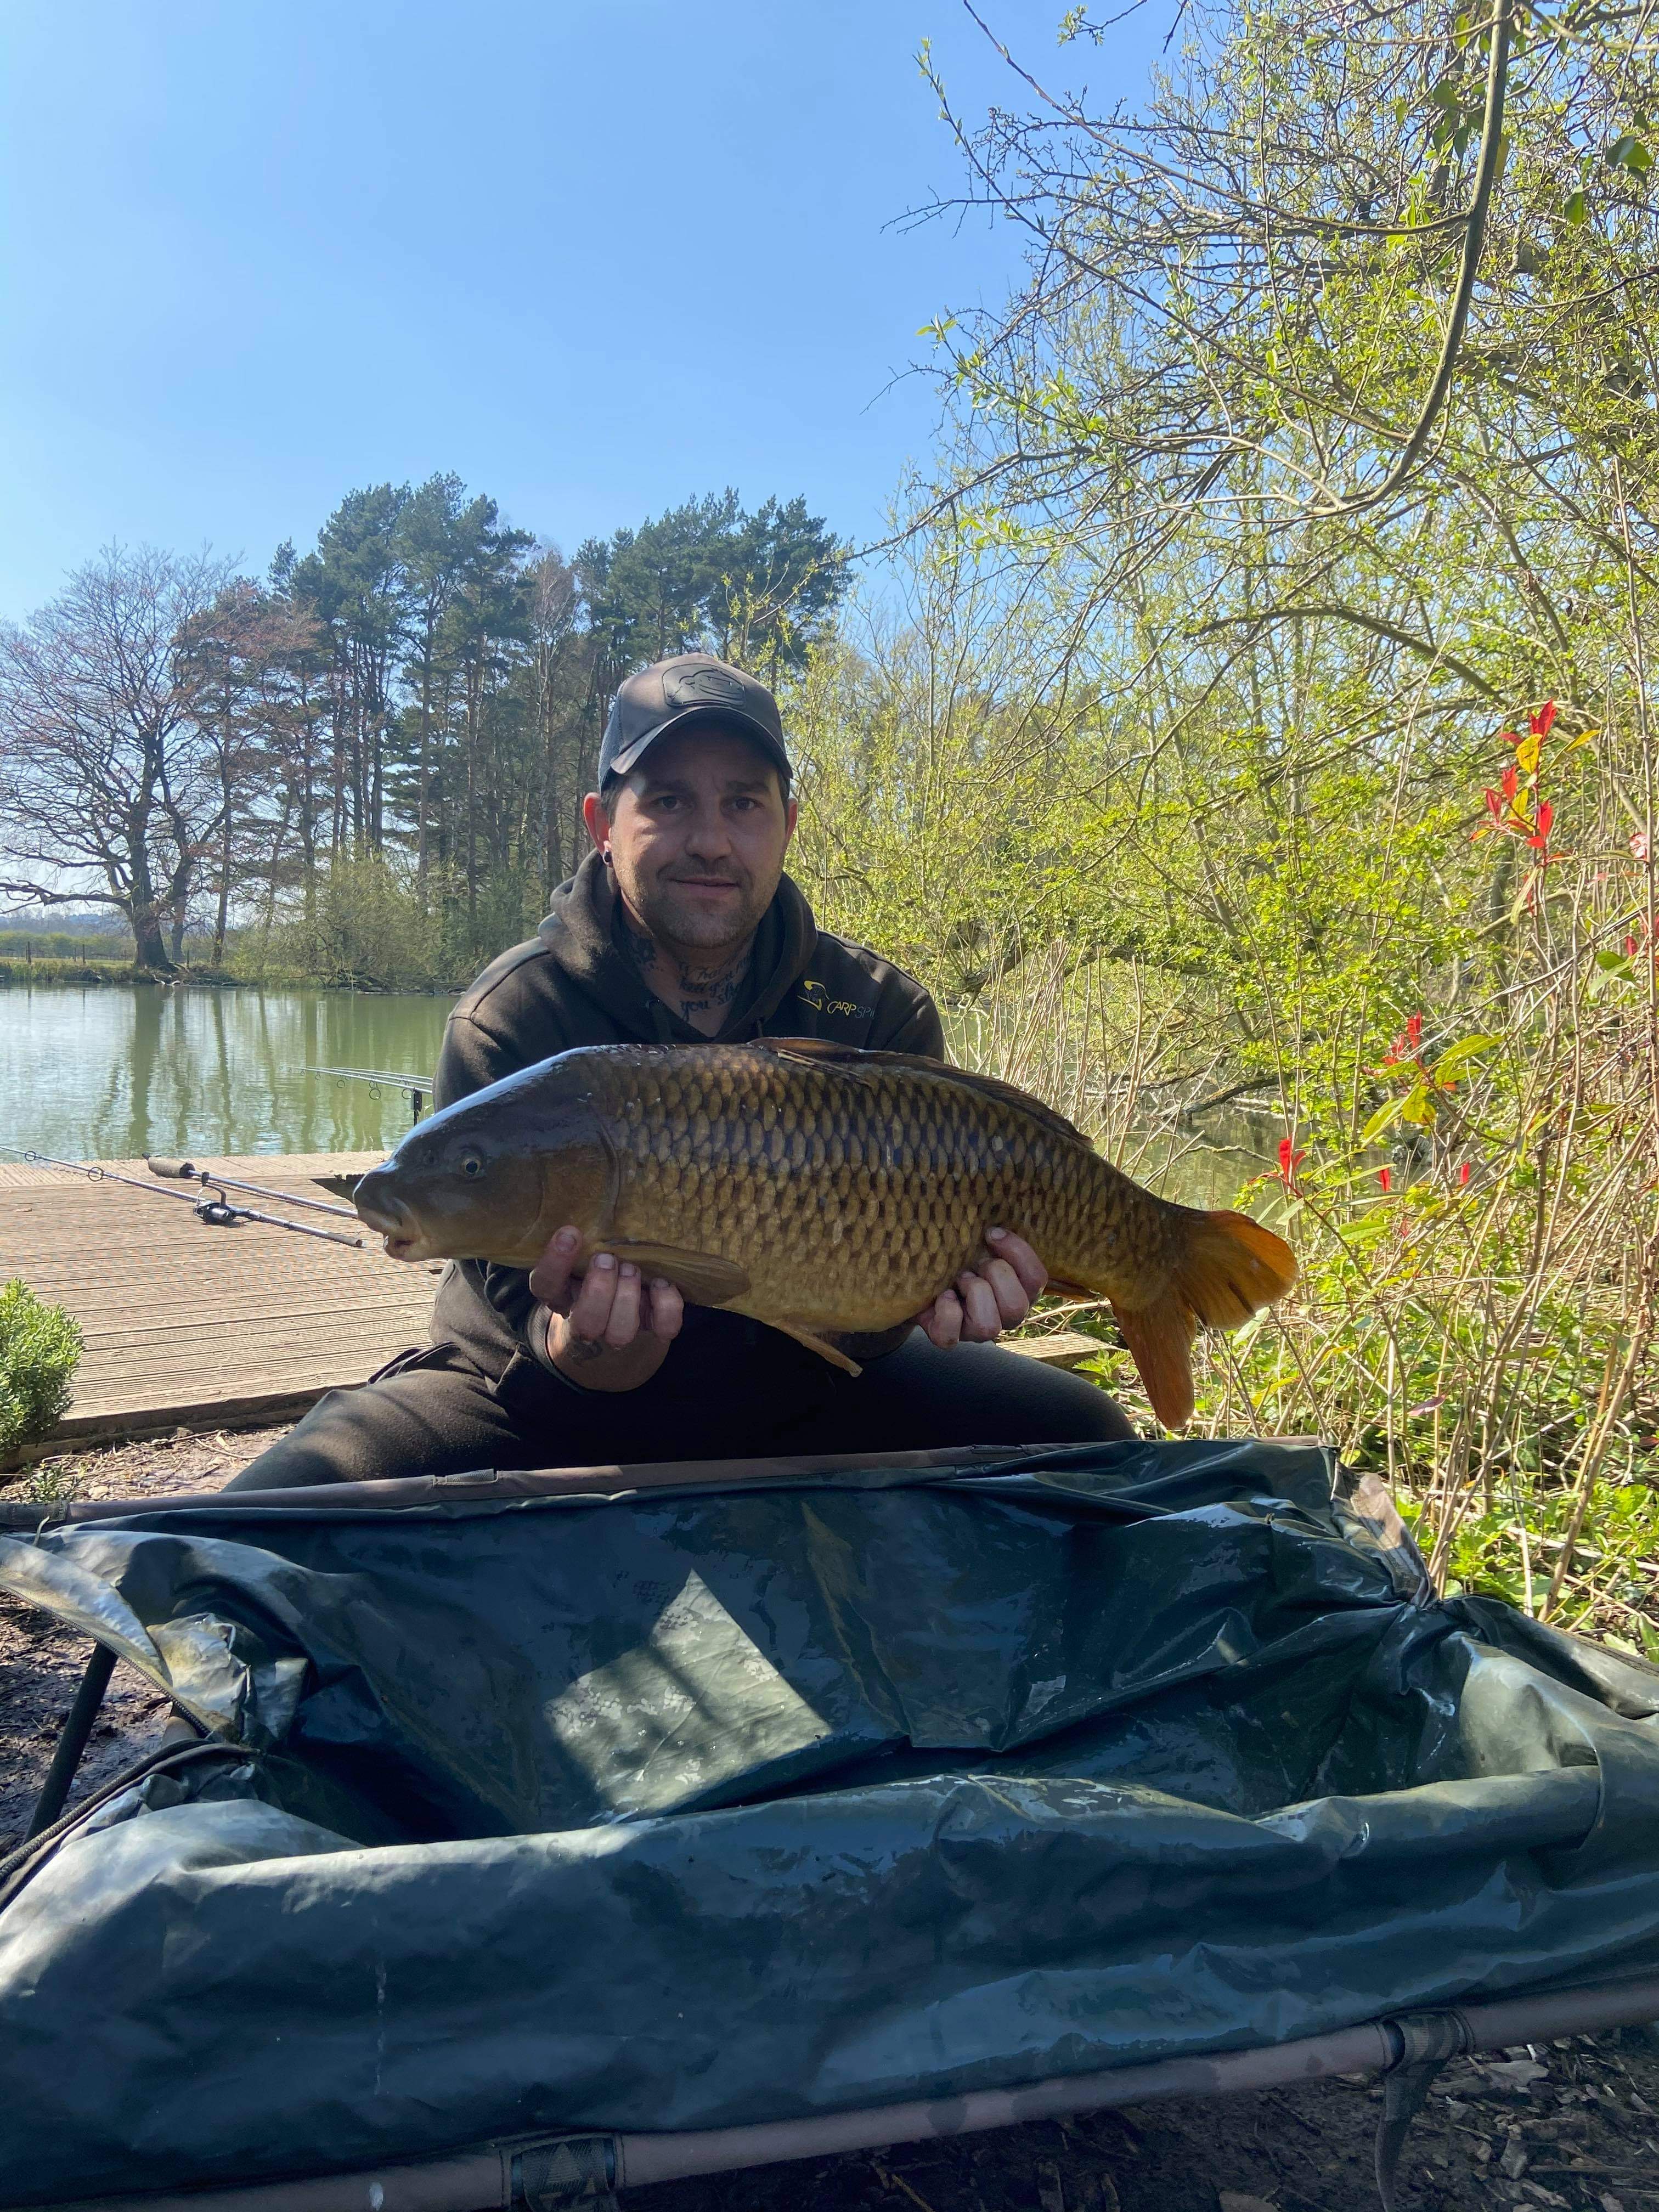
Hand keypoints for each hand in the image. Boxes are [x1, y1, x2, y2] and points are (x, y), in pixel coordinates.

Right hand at [529, 1225, 684, 1391]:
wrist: (619, 1303)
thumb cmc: (595, 1264)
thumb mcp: (580, 1251)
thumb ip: (582, 1239)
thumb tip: (592, 1206)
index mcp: (560, 1295)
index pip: (545, 1286)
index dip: (555, 1263)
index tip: (570, 1232)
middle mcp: (586, 1320)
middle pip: (585, 1323)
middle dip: (600, 1289)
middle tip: (608, 1258)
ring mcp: (619, 1329)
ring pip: (620, 1333)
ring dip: (628, 1299)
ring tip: (632, 1269)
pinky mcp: (652, 1330)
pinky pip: (663, 1328)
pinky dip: (666, 1305)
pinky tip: (661, 1282)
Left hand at [918, 1227, 1046, 1348]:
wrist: (924, 1275)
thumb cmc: (961, 1257)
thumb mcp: (981, 1244)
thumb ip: (996, 1237)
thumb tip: (994, 1224)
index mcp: (1020, 1291)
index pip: (1037, 1279)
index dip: (1017, 1252)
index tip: (991, 1233)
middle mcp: (1004, 1316)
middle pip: (1017, 1306)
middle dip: (995, 1274)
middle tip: (977, 1262)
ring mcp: (976, 1331)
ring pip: (989, 1326)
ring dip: (974, 1293)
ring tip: (961, 1278)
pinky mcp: (947, 1337)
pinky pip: (950, 1336)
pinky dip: (945, 1312)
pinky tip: (943, 1295)